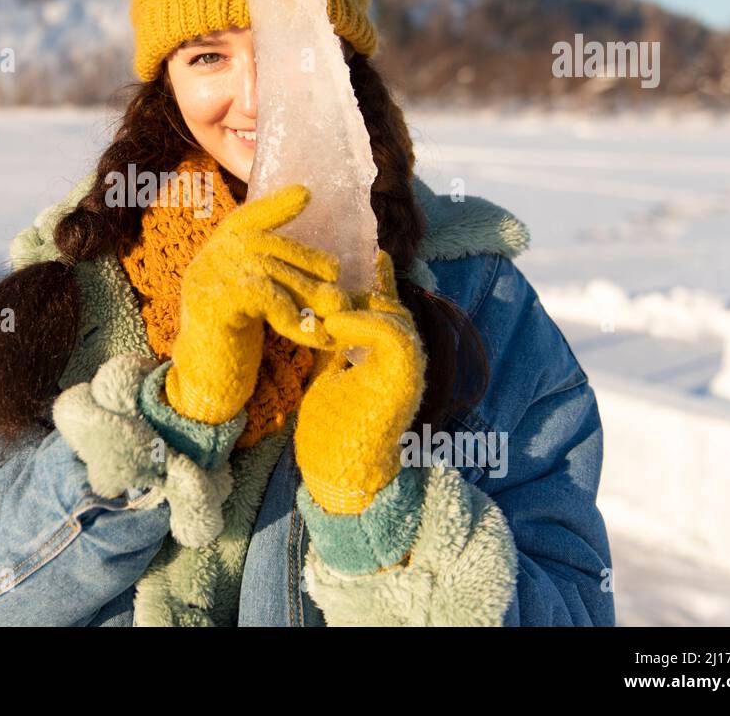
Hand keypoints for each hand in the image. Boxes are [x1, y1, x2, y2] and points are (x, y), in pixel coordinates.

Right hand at [165, 184, 350, 425]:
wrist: (206, 388)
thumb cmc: (236, 346)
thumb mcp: (258, 305)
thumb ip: (277, 279)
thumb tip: (330, 265)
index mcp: (216, 256)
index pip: (245, 220)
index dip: (274, 206)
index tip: (306, 194)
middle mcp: (205, 261)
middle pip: (262, 245)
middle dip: (305, 259)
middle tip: (338, 279)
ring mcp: (203, 281)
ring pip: (265, 269)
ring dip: (306, 290)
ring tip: (335, 310)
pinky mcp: (208, 306)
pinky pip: (259, 295)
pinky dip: (290, 312)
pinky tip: (310, 332)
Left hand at [294, 249, 427, 514]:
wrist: (339, 468)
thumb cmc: (332, 423)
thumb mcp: (330, 366)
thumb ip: (335, 337)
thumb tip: (324, 307)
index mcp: (387, 349)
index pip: (380, 299)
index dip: (363, 276)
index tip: (337, 261)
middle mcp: (403, 354)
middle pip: (386, 299)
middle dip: (355, 284)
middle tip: (321, 276)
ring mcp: (407, 365)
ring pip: (392, 312)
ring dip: (356, 303)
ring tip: (323, 304)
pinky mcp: (405, 378)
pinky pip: (393, 334)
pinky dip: (363, 324)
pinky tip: (334, 327)